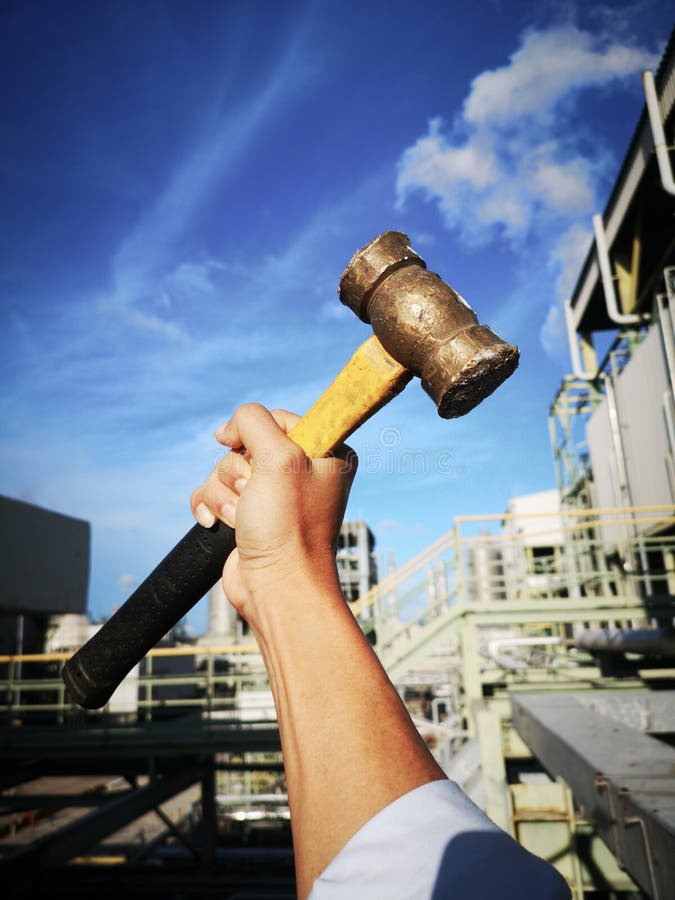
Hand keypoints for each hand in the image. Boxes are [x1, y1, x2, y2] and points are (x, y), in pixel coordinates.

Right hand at [191, 403, 356, 622]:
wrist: (277, 588)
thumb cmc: (288, 527)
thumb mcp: (279, 458)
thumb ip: (253, 422)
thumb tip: (227, 430)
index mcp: (326, 450)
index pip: (277, 418)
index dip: (257, 435)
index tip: (258, 459)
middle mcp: (302, 469)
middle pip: (245, 444)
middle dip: (239, 471)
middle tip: (253, 496)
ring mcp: (273, 493)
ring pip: (224, 467)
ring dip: (224, 493)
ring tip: (242, 518)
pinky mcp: (248, 512)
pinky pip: (213, 491)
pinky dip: (210, 504)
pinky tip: (217, 523)